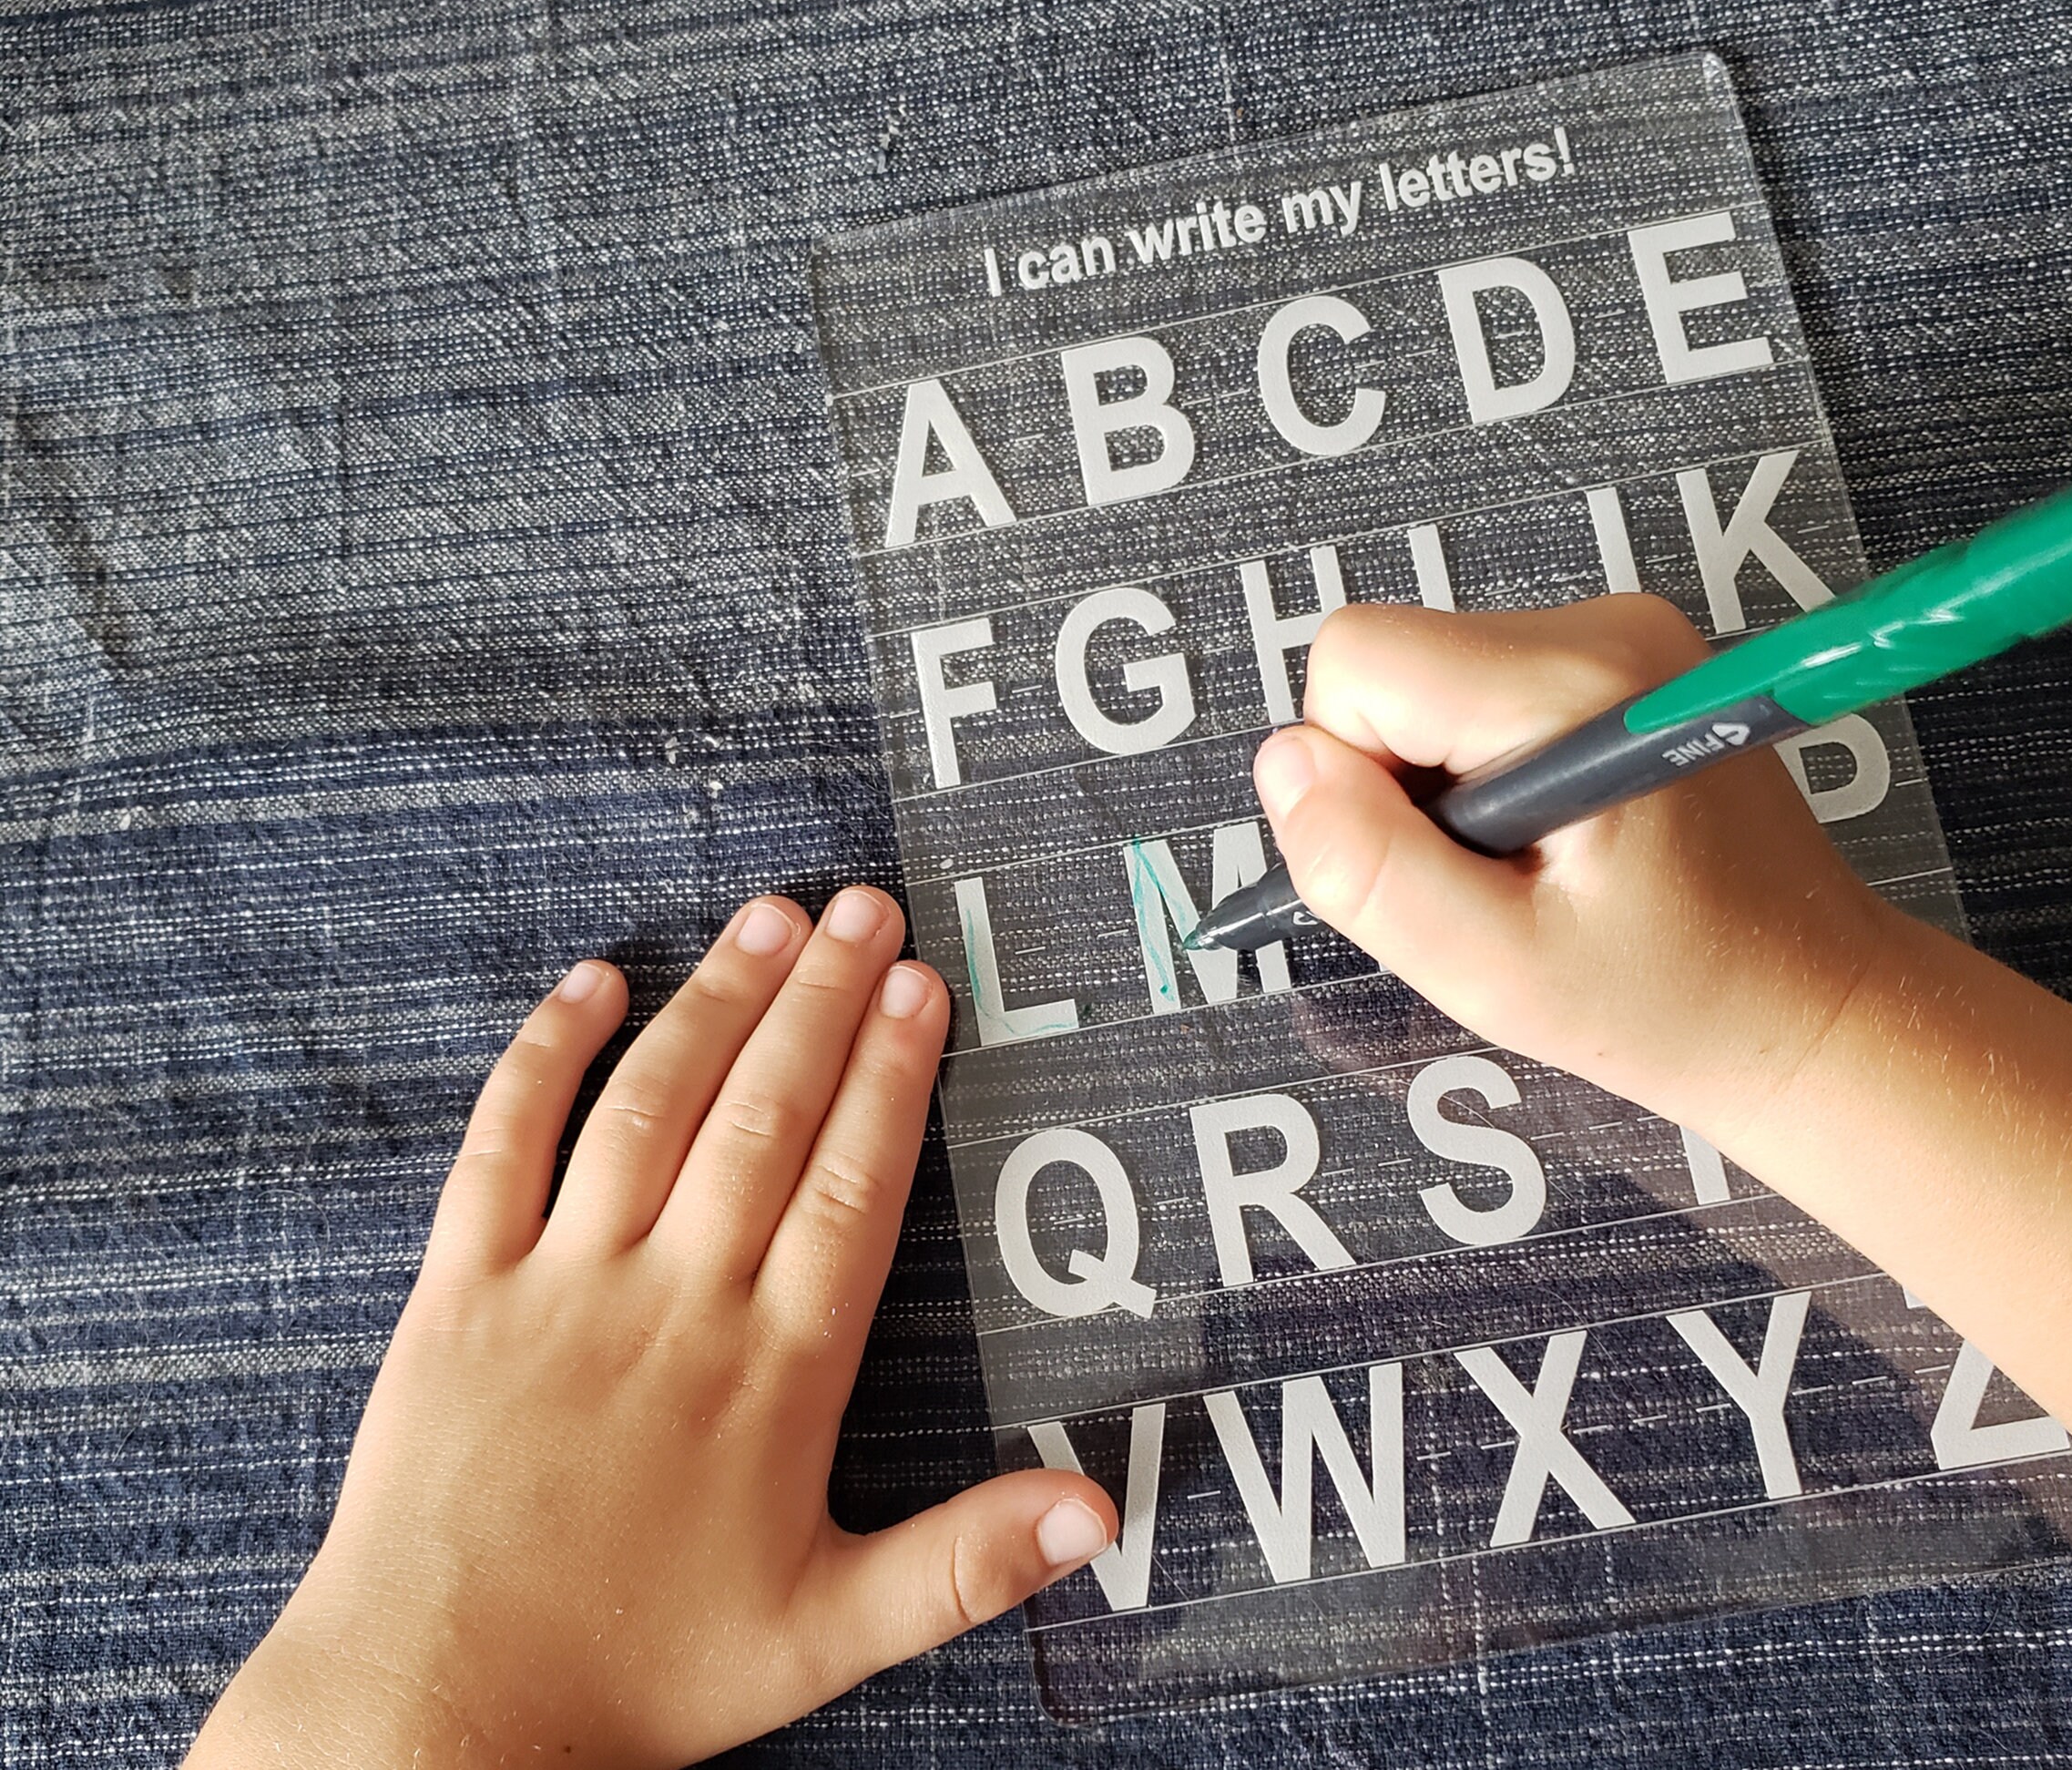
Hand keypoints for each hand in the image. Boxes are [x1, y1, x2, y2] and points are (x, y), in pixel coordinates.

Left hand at [186, 890, 1116, 1769]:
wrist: (440, 1709)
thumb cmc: (640, 1674)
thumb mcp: (832, 1632)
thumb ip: (971, 1561)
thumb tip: (1103, 1509)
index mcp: (775, 1373)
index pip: (851, 1186)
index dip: (893, 1077)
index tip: (924, 989)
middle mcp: (675, 1304)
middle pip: (764, 1118)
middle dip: (824, 1002)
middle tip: (868, 909)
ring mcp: (562, 1287)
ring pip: (652, 1108)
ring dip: (716, 1002)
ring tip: (771, 918)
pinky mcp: (460, 1295)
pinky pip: (500, 1147)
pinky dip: (543, 1056)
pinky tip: (590, 983)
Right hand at [1256, 596, 1900, 1141]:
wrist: (1812, 1009)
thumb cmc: (1675, 1002)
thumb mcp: (1497, 970)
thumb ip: (1370, 870)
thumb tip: (1284, 765)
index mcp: (1571, 685)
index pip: (1356, 659)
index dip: (1357, 774)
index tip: (1442, 862)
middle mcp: (1600, 626)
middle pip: (1391, 666)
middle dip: (1406, 783)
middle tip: (1500, 884)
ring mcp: (1620, 634)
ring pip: (1430, 684)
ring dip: (1449, 787)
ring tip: (1541, 874)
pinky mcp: (1625, 659)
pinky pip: (1481, 695)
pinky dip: (1490, 774)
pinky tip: (1563, 846)